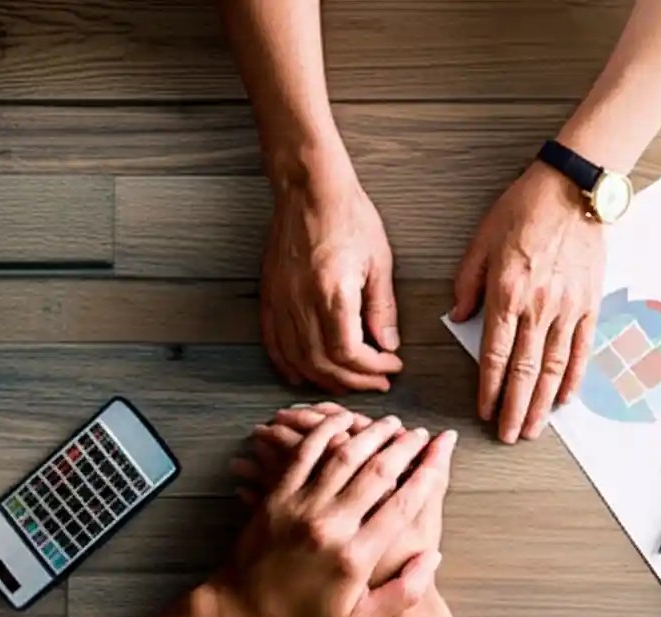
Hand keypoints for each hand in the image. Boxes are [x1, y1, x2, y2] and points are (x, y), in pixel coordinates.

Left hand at [210, 412, 441, 616]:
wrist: (245, 611)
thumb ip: (404, 592)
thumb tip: (434, 556)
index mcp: (356, 557)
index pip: (403, 504)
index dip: (425, 474)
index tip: (437, 456)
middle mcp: (330, 527)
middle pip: (377, 472)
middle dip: (403, 447)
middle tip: (417, 433)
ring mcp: (301, 508)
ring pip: (343, 456)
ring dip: (370, 433)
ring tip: (390, 423)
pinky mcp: (277, 496)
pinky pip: (303, 454)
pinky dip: (323, 431)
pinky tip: (342, 419)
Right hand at [261, 160, 402, 392]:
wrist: (310, 190)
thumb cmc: (348, 216)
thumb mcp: (380, 261)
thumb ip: (382, 308)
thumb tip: (388, 344)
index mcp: (332, 293)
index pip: (348, 353)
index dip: (371, 369)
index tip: (391, 367)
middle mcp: (301, 302)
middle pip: (322, 363)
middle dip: (353, 380)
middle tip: (377, 382)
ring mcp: (281, 300)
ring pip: (296, 359)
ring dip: (323, 378)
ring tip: (348, 381)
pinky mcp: (270, 295)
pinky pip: (272, 342)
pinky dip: (288, 365)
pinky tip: (303, 375)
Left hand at [451, 162, 604, 443]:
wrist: (573, 189)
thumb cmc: (525, 209)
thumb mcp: (481, 242)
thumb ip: (468, 283)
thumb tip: (460, 316)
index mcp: (506, 294)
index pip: (494, 355)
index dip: (488, 389)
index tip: (484, 411)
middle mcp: (538, 307)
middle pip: (524, 371)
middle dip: (514, 409)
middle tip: (508, 435)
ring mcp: (567, 309)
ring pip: (553, 368)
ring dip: (541, 403)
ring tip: (533, 427)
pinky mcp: (590, 304)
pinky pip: (581, 350)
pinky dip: (573, 378)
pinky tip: (564, 398)